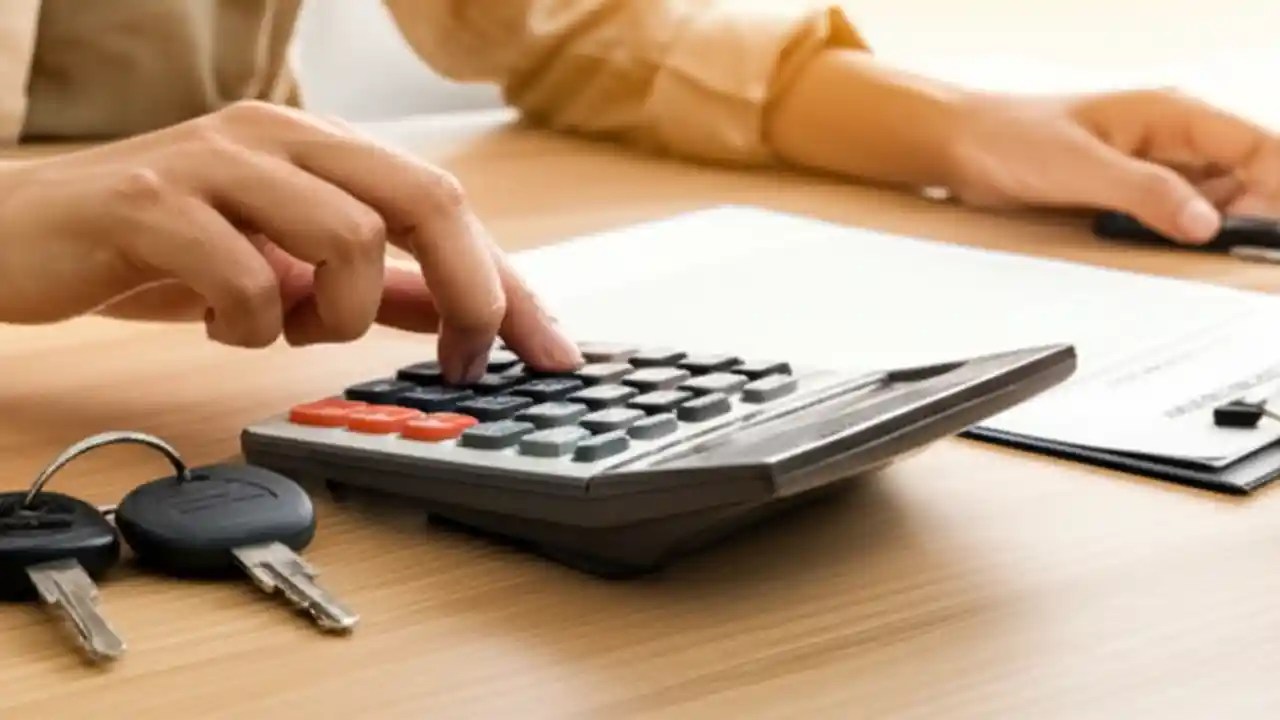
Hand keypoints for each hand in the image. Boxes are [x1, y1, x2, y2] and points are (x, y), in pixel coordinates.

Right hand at [0, 101, 581, 382]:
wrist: (19, 236)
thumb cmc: (160, 248)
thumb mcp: (285, 267)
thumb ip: (373, 285)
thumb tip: (460, 314)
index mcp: (319, 149)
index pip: (446, 207)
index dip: (509, 285)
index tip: (551, 352)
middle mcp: (279, 138)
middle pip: (425, 199)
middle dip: (469, 292)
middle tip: (465, 359)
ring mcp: (216, 163)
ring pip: (349, 238)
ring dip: (339, 313)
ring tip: (289, 326)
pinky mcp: (151, 202)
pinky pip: (247, 276)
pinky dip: (252, 324)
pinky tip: (223, 323)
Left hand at [766, 51, 1279, 244]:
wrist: (962, 148)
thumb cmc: (1011, 139)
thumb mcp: (1082, 169)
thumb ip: (1146, 194)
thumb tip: (1204, 223)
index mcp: (1171, 114)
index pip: (1257, 146)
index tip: (1279, 230)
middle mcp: (1171, 138)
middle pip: (1247, 179)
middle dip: (1254, 216)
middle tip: (1251, 257)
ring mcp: (1153, 167)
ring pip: (1214, 203)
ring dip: (1219, 231)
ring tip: (1219, 258)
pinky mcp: (1131, 193)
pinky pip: (1176, 217)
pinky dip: (1185, 236)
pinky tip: (1181, 251)